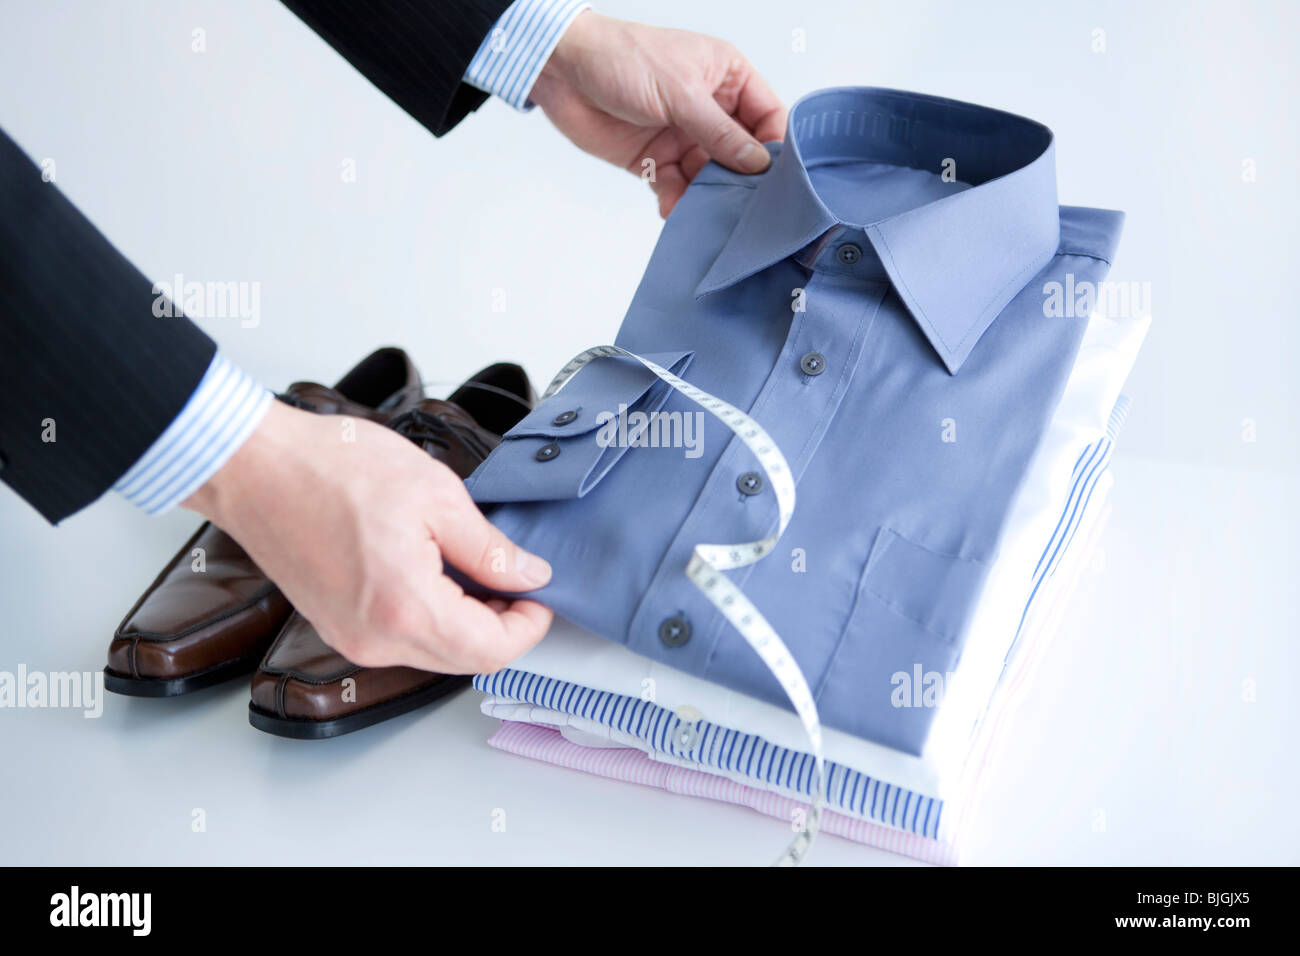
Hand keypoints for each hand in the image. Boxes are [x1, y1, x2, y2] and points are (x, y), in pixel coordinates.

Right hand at [183, 401, 552, 672]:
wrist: (256, 466)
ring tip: (477, 569)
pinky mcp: (336, 627)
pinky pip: (402, 639)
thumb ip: (490, 549)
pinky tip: (438, 573)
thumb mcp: (437, 496)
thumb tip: (529, 576)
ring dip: (467, 622)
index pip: (491, 652)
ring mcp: (351, 639)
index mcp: (405, 610)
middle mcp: (375, 641)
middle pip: (465, 661)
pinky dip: (432, 616)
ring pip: (434, 652)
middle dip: (502, 626)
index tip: (540, 595)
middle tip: (518, 580)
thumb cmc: (333, 468)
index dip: (528, 627)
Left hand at [531, 11, 786, 216]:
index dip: (775, 147)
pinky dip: (677, 203)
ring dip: (710, 197)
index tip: (779, 180)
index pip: (768, 116)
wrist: (563, 72)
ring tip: (711, 215)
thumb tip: (757, 164)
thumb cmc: (622, 58)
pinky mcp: (655, 159)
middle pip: (742, 154)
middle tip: (748, 207)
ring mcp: (683, 136)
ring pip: (710, 176)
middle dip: (743, 180)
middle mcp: (710, 108)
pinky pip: (677, 188)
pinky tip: (675, 211)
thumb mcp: (680, 93)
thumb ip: (720, 133)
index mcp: (727, 77)